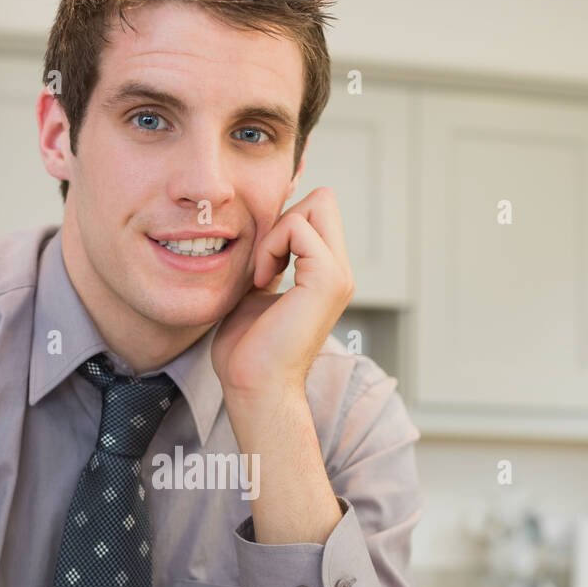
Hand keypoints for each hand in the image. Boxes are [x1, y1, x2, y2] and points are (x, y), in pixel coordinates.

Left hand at [210, 187, 354, 403]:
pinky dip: (270, 246)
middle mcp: (340, 273)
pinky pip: (298, 227)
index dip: (283, 223)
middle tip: (262, 260)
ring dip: (275, 233)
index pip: (317, 212)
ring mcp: (339, 275)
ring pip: (317, 204)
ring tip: (260, 274)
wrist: (254, 385)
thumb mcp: (256, 293)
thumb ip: (267, 262)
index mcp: (326, 275)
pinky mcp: (327, 278)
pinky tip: (260, 280)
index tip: (260, 262)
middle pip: (324, 200)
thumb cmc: (248, 351)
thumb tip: (260, 236)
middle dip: (285, 218)